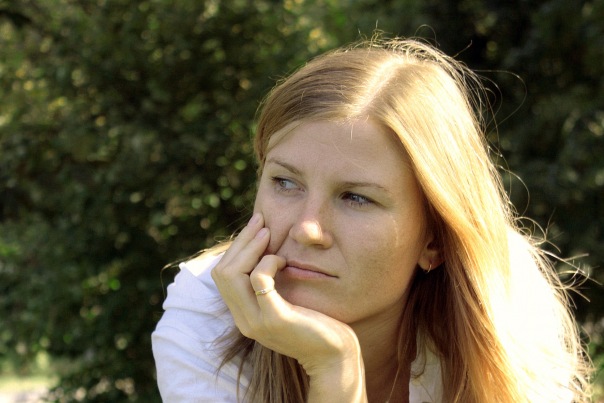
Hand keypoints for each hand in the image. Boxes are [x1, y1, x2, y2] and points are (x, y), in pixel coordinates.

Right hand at [211, 213, 365, 394]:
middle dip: (240, 242)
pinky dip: (268, 262)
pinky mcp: (274, 319)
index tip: (256, 226)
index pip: (222, 274)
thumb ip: (270, 281)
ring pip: (232, 275)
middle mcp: (243, 320)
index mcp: (243, 314)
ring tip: (269, 235)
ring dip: (251, 248)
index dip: (236, 247)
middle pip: (222, 272)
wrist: (334, 355)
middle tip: (261, 222)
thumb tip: (265, 244)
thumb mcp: (285, 299)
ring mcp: (256, 322)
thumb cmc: (314, 323)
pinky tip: (284, 260)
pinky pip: (259, 280)